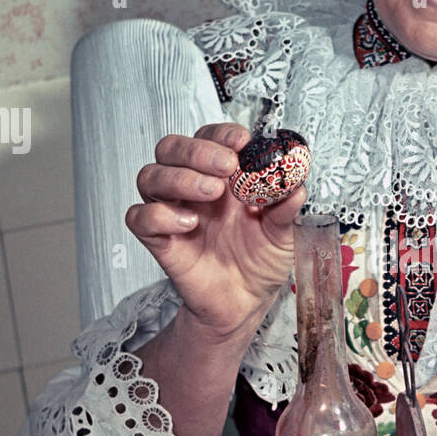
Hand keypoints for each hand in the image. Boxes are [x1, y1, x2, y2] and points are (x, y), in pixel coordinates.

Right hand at [125, 123, 306, 339]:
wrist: (247, 301)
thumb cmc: (261, 259)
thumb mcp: (284, 232)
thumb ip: (287, 207)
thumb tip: (296, 183)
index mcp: (223, 176)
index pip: (209, 138)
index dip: (220, 134)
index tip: (242, 141)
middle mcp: (192, 187)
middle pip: (171, 148)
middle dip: (197, 150)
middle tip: (226, 166)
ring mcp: (173, 211)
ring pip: (150, 176)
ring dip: (179, 177)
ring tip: (211, 192)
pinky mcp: (160, 240)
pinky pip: (140, 218)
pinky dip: (159, 215)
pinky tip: (189, 225)